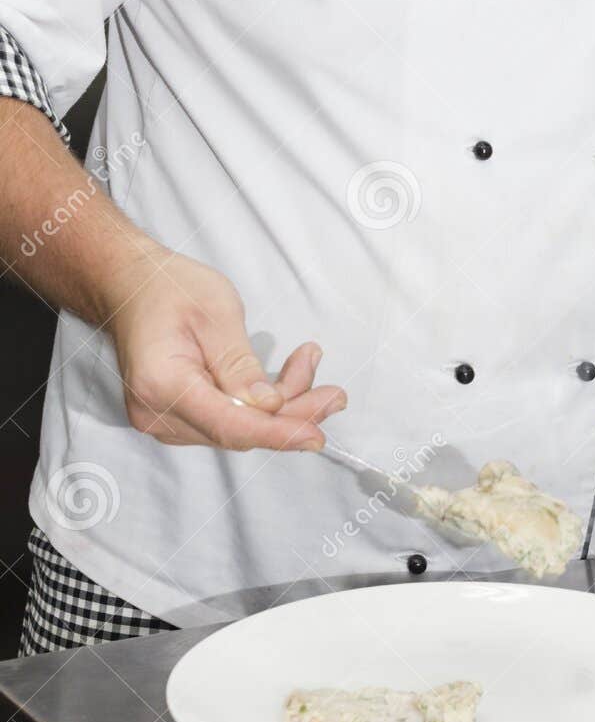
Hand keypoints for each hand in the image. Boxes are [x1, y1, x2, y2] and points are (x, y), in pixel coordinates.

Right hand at [106, 248, 346, 449]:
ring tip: (308, 363)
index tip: (316, 435)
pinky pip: (227, 420)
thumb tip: (270, 407)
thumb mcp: (216, 312)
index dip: (277, 433)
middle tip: (335, 396)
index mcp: (162, 384)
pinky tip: (286, 378)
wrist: (131, 286)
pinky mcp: (176, 417)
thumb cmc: (170, 288)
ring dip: (280, 406)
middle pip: (237, 430)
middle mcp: (156, 413)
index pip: (228, 424)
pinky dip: (260, 404)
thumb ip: (241, 365)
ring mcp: (163, 419)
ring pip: (237, 428)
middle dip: (290, 414)